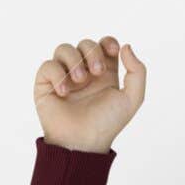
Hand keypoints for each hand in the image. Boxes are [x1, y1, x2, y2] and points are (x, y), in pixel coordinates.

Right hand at [34, 35, 146, 153]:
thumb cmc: (106, 124)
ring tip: (79, 81)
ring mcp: (64, 76)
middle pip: (86, 44)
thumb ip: (137, 72)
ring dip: (74, 60)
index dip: (108, 42)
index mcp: (104, 74)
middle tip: (97, 72)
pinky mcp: (46, 83)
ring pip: (64, 48)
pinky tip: (64, 92)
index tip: (113, 50)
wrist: (83, 143)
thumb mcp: (131, 100)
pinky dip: (57, 74)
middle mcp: (84, 72)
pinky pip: (48, 65)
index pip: (104, 45)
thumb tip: (126, 46)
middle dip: (92, 52)